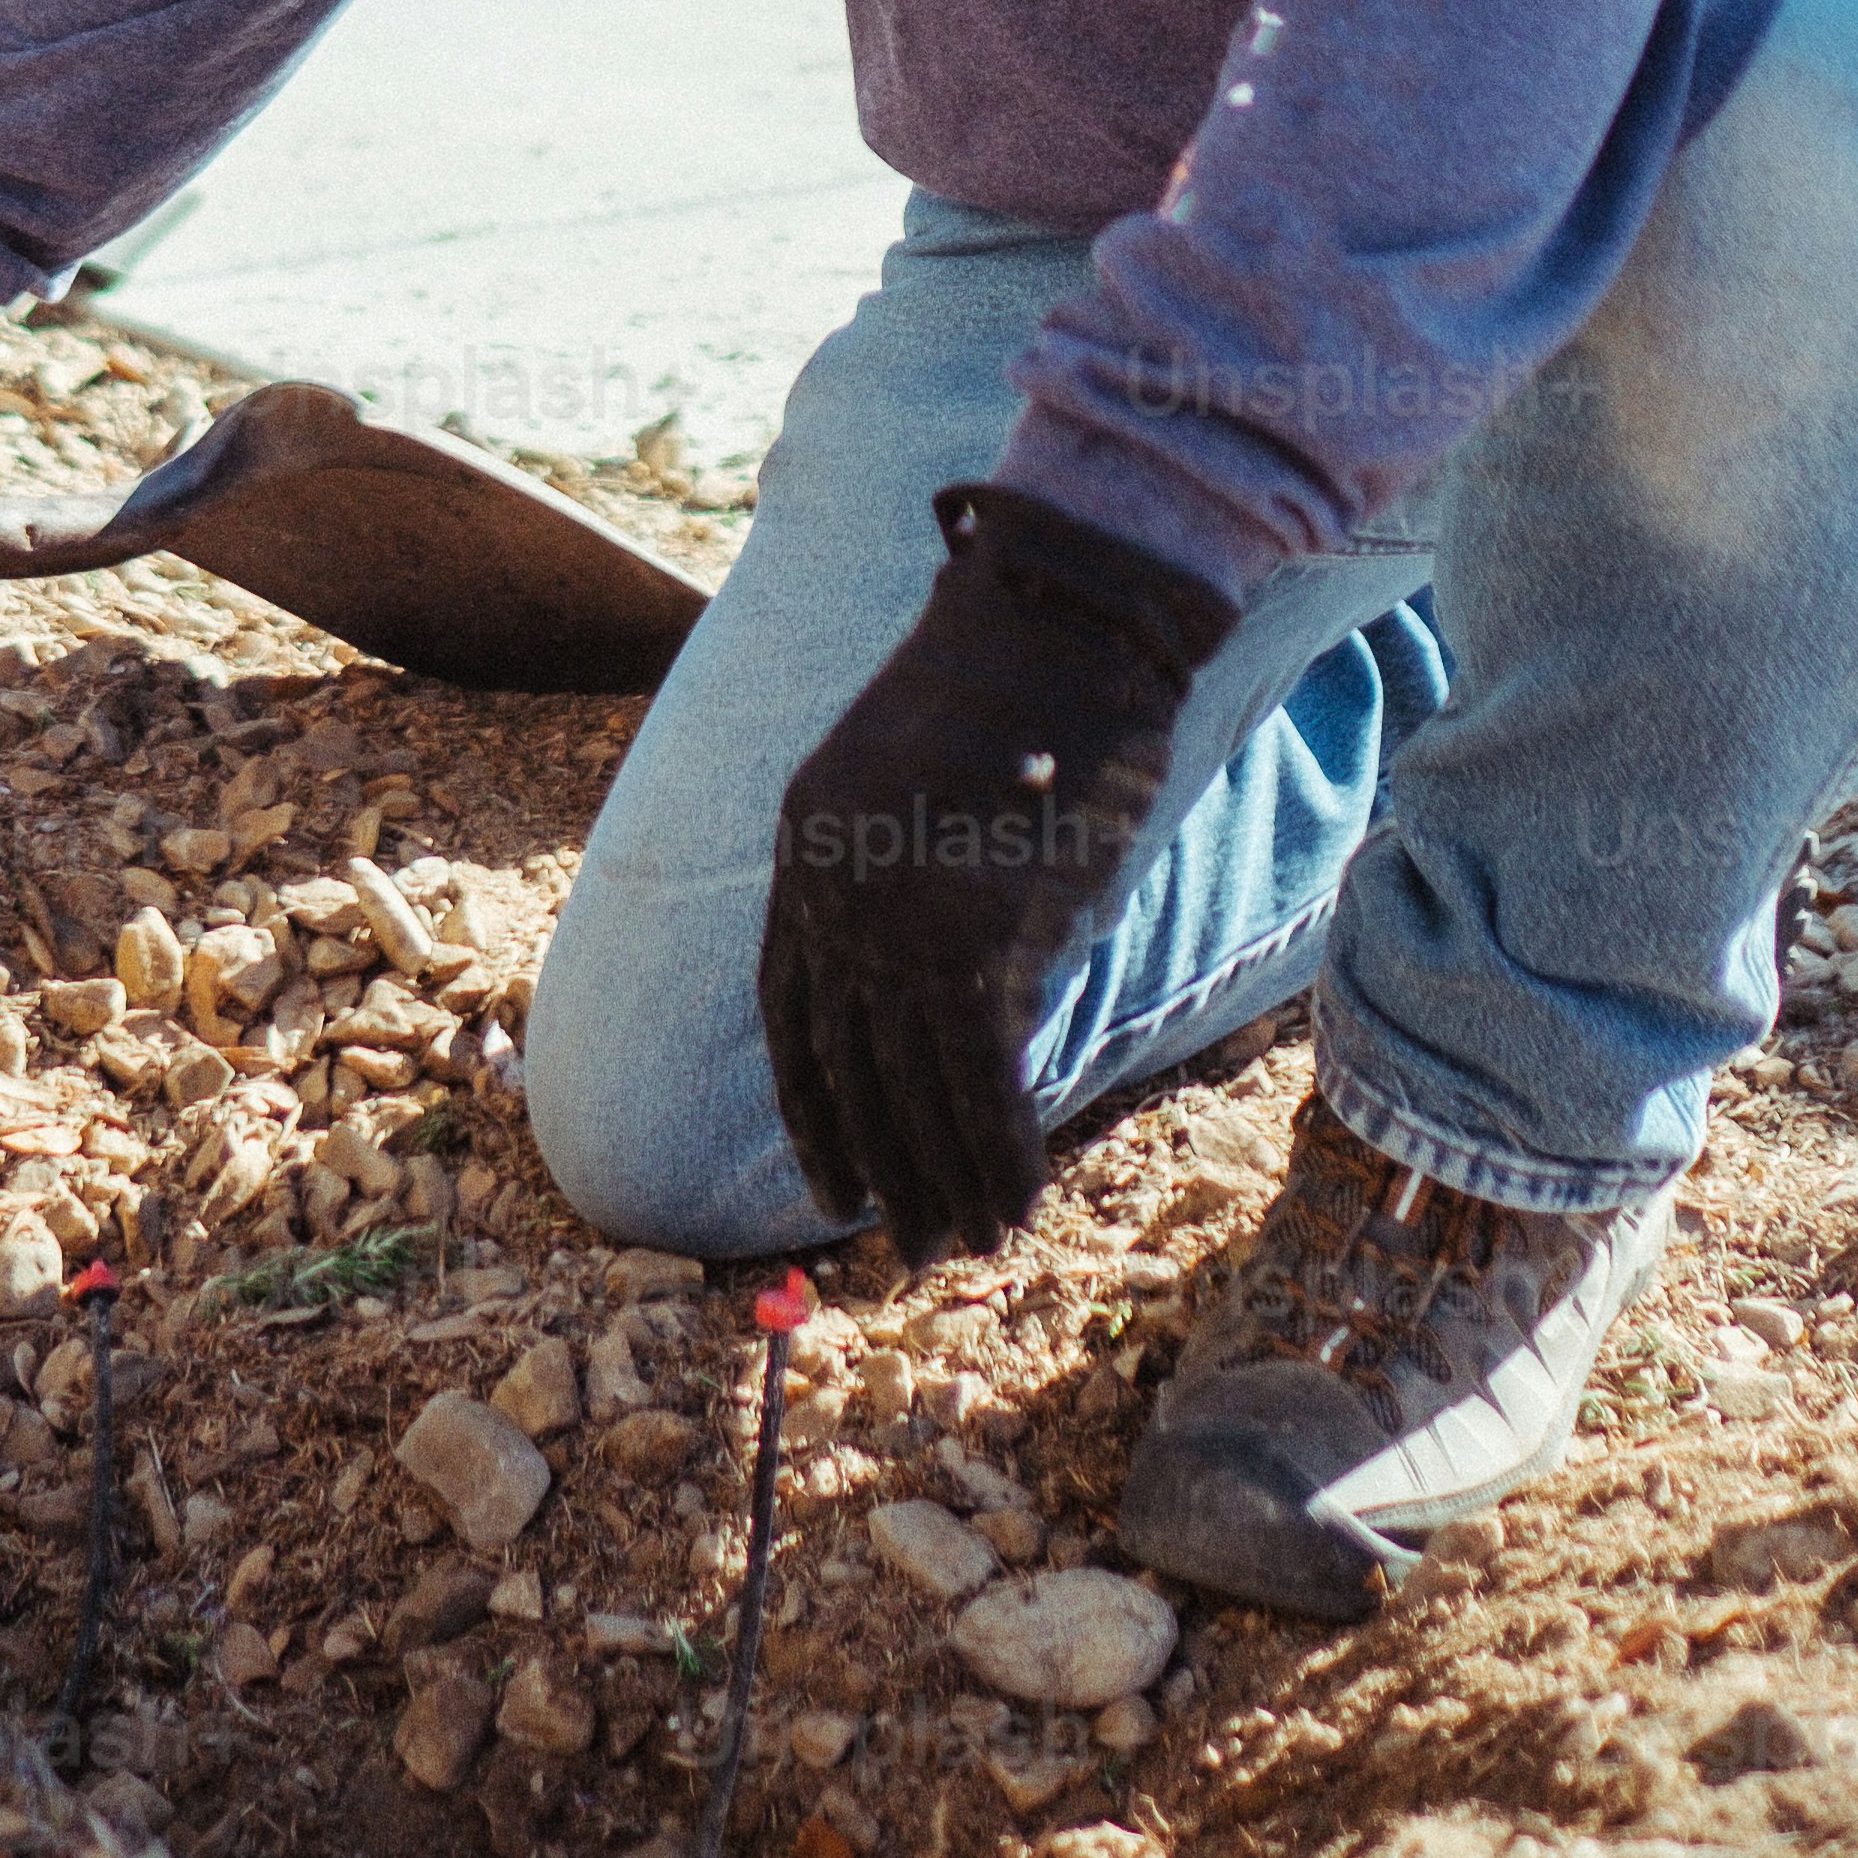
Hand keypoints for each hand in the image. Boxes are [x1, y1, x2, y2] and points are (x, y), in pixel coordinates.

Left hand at [759, 484, 1232, 1264]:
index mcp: (805, 838)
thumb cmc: (1025, 678)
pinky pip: (979, 1080)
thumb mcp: (927, 771)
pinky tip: (1020, 1196)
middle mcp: (832, 888)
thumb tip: (951, 991)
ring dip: (947, 1177)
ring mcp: (897, 917)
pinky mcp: (974, 938)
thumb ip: (913, 874)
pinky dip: (1000, 1148)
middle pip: (847, 1064)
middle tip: (911, 1246)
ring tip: (974, 1243)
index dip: (814, 1107)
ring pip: (913, 1087)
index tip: (833, 1183)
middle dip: (882, 1166)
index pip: (788, 1010)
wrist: (1069, 611)